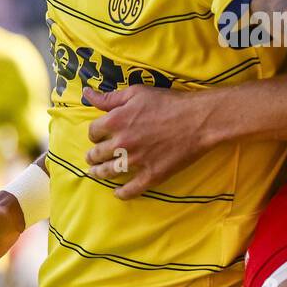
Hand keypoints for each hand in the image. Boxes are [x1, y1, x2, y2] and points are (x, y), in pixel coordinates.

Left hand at [84, 85, 216, 199]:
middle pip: (96, 154)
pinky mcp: (151, 175)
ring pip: (108, 172)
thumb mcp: (137, 93)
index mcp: (116, 121)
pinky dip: (121, 193)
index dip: (94, 134)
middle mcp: (121, 143)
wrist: (199, 120)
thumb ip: (110, 97)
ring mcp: (136, 161)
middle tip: (93, 158)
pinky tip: (117, 192)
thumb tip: (87, 94)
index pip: (93, 132)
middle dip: (92, 156)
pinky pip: (130, 190)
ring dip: (100, 173)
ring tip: (98, 173)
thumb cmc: (169, 102)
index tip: (98, 136)